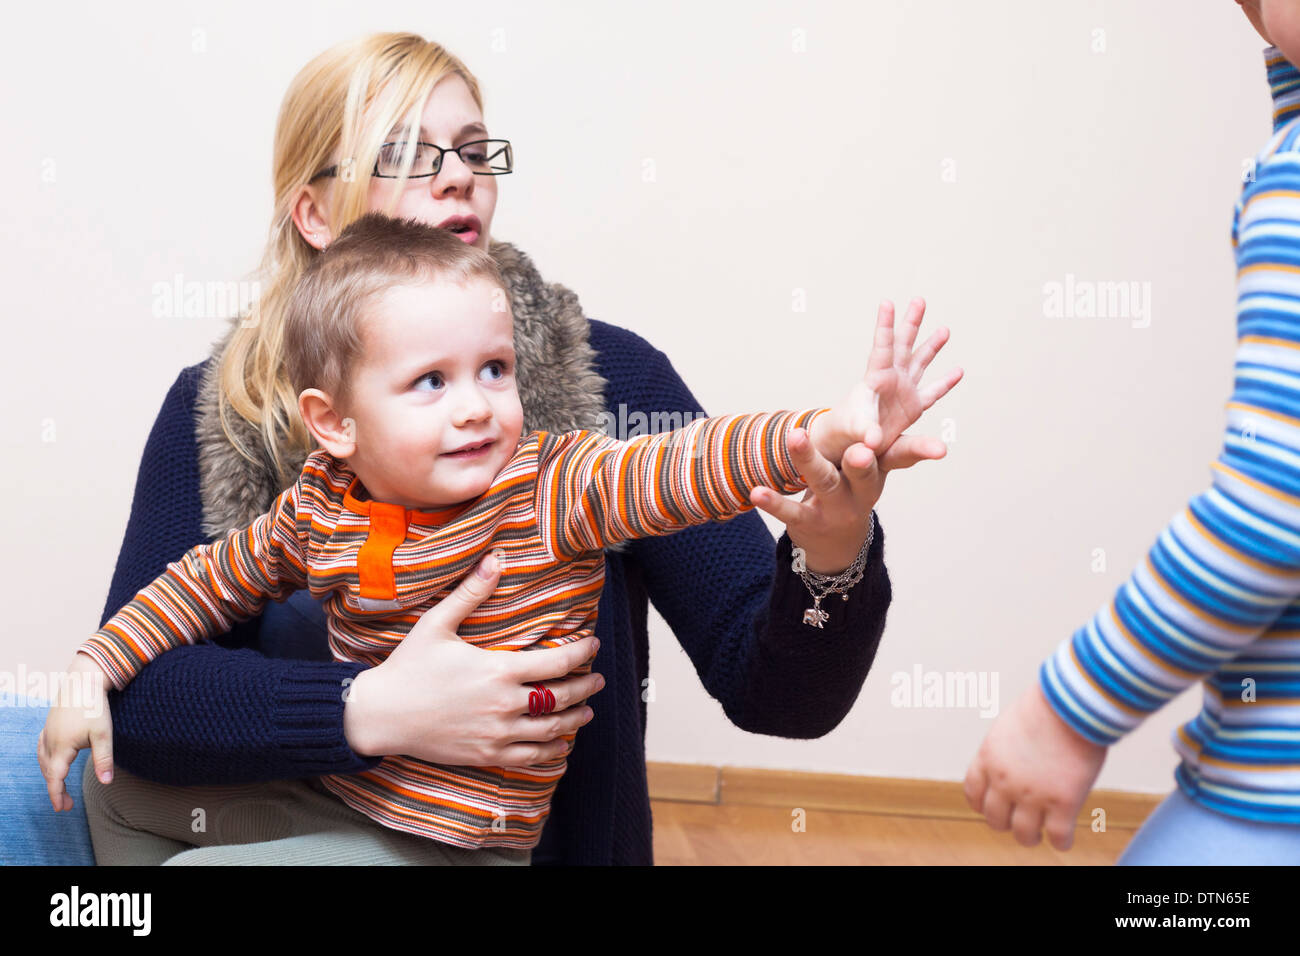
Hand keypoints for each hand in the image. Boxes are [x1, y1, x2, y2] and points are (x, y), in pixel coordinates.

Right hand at [37, 653, 113, 811]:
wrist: (83, 679)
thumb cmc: (94, 707)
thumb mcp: (103, 734)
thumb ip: (103, 759)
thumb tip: (106, 782)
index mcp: (61, 747)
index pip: (55, 778)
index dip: (57, 795)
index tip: (61, 809)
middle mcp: (49, 742)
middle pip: (48, 772)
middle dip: (56, 789)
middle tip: (66, 804)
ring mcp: (47, 733)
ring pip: (43, 761)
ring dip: (50, 776)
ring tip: (61, 788)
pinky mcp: (49, 725)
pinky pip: (42, 749)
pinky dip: (46, 761)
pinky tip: (51, 762)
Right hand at [343, 550, 605, 766]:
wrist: (380, 715)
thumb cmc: (408, 667)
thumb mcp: (437, 623)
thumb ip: (471, 592)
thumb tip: (496, 557)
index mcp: (498, 670)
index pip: (557, 663)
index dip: (582, 653)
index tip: (593, 645)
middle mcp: (504, 705)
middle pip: (562, 698)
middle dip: (586, 687)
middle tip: (598, 679)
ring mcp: (497, 734)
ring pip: (551, 730)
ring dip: (576, 720)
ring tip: (587, 710)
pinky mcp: (486, 756)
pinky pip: (530, 758)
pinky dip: (552, 752)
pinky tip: (561, 746)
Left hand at [749, 430, 946, 573]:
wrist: (838, 544)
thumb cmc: (856, 490)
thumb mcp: (876, 468)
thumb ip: (886, 440)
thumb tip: (903, 386)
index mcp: (880, 472)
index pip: (903, 458)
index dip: (922, 452)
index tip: (940, 449)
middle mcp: (860, 491)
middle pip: (863, 472)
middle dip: (862, 461)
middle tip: (860, 449)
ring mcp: (834, 508)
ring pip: (822, 482)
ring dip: (807, 459)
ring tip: (794, 435)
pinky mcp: (807, 521)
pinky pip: (790, 510)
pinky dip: (773, 501)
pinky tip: (757, 490)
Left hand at [810, 298, 962, 466]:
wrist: (851, 442)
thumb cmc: (847, 430)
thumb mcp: (856, 429)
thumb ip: (865, 431)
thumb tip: (874, 440)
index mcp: (876, 378)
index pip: (882, 348)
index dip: (885, 326)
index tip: (886, 302)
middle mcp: (891, 378)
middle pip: (903, 345)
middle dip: (911, 323)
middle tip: (919, 300)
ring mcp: (904, 390)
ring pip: (920, 362)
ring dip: (932, 346)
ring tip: (944, 329)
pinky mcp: (913, 406)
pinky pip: (933, 392)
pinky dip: (946, 383)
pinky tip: (958, 370)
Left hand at [963, 682, 1107, 850]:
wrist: (1072, 703)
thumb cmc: (1047, 706)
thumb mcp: (1011, 725)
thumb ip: (1008, 749)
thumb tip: (1017, 759)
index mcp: (988, 758)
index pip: (973, 793)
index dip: (982, 804)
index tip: (993, 807)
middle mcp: (1004, 780)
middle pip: (994, 819)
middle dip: (1006, 823)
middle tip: (1020, 821)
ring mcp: (1033, 794)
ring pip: (1023, 834)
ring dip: (1030, 837)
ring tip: (1040, 834)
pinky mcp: (1063, 802)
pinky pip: (1058, 837)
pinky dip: (1061, 842)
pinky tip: (1064, 840)